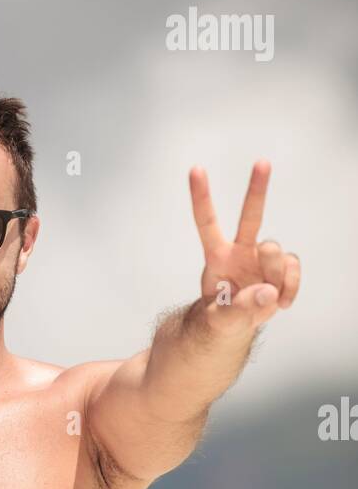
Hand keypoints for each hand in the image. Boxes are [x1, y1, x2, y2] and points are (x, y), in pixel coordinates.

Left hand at [190, 160, 300, 333]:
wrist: (238, 325)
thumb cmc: (221, 318)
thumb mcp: (219, 322)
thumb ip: (237, 310)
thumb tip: (266, 292)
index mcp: (217, 257)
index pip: (207, 223)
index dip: (201, 197)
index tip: (196, 170)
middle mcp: (241, 250)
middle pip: (251, 216)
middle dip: (257, 189)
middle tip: (262, 162)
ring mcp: (263, 257)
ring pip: (274, 252)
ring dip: (272, 276)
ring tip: (262, 298)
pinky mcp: (282, 267)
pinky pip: (293, 267)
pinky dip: (289, 288)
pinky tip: (279, 302)